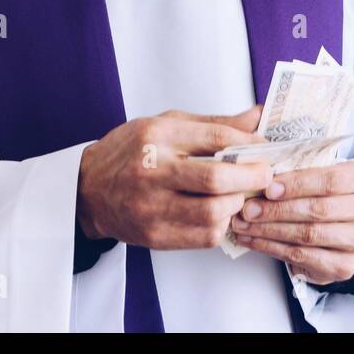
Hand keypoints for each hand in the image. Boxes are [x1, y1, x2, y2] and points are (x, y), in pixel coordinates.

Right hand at [77, 105, 273, 250]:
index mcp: (156, 137)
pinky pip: (203, 236)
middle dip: (251, 177)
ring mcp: (151, 207)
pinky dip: (221, 224)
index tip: (265, 148)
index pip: (216, 138)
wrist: (88, 189)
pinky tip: (220, 212)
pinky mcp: (155, 235)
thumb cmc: (130, 152)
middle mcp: (152, 171)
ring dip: (237, 204)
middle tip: (264, 175)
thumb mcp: (166, 124)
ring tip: (239, 194)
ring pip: (213, 213)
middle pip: (216, 179)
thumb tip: (257, 117)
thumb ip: (213, 124)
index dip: (249, 143)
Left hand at [228, 161, 353, 283]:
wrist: (339, 225)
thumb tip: (259, 175)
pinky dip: (273, 248)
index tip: (267, 188)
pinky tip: (254, 240)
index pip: (329, 181)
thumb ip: (295, 171)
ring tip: (244, 225)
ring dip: (270, 230)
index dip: (296, 185)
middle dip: (277, 210)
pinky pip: (303, 256)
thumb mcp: (316, 173)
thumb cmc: (322, 194)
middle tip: (248, 209)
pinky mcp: (346, 266)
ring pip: (308, 235)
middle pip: (317, 210)